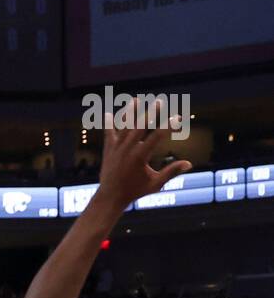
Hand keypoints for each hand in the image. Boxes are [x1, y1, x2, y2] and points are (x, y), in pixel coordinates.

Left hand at [96, 97, 191, 211]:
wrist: (110, 198)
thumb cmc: (134, 192)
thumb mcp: (154, 184)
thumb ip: (171, 172)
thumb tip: (189, 164)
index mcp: (140, 157)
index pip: (157, 137)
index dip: (168, 126)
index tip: (178, 118)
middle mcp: (128, 150)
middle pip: (140, 126)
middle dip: (151, 113)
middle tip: (160, 101)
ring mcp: (117, 148)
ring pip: (124, 126)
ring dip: (130, 112)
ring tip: (136, 99)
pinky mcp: (108, 150)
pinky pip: (109, 134)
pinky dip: (109, 124)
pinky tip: (108, 113)